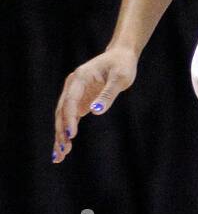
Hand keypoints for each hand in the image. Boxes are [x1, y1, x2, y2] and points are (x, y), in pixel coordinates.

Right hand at [53, 45, 138, 162]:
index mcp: (80, 78)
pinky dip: (67, 133)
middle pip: (62, 111)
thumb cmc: (122, 65)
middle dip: (61, 131)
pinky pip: (70, 119)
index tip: (71, 135)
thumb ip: (107, 95)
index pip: (70, 101)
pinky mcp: (79, 102)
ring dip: (60, 136)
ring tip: (59, 156)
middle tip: (63, 151)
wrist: (120, 56)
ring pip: (63, 117)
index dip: (69, 118)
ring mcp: (74, 94)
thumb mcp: (120, 79)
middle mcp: (72, 86)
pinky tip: (65, 149)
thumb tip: (96, 112)